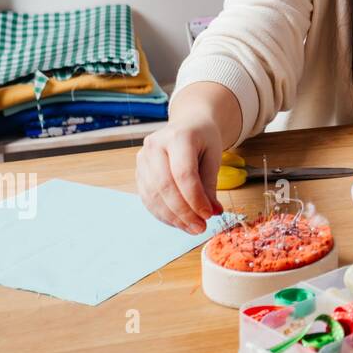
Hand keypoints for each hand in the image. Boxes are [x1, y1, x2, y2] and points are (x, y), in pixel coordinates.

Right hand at [136, 119, 224, 233]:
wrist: (188, 124)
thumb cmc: (203, 139)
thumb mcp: (214, 156)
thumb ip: (210, 184)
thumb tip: (212, 213)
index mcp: (178, 136)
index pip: (184, 173)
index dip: (195, 198)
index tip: (208, 215)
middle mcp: (155, 146)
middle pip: (165, 186)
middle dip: (183, 212)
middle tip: (200, 227)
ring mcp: (143, 158)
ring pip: (154, 195)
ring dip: (173, 217)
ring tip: (191, 228)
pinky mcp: (138, 171)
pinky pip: (148, 198)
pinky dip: (163, 214)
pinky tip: (178, 222)